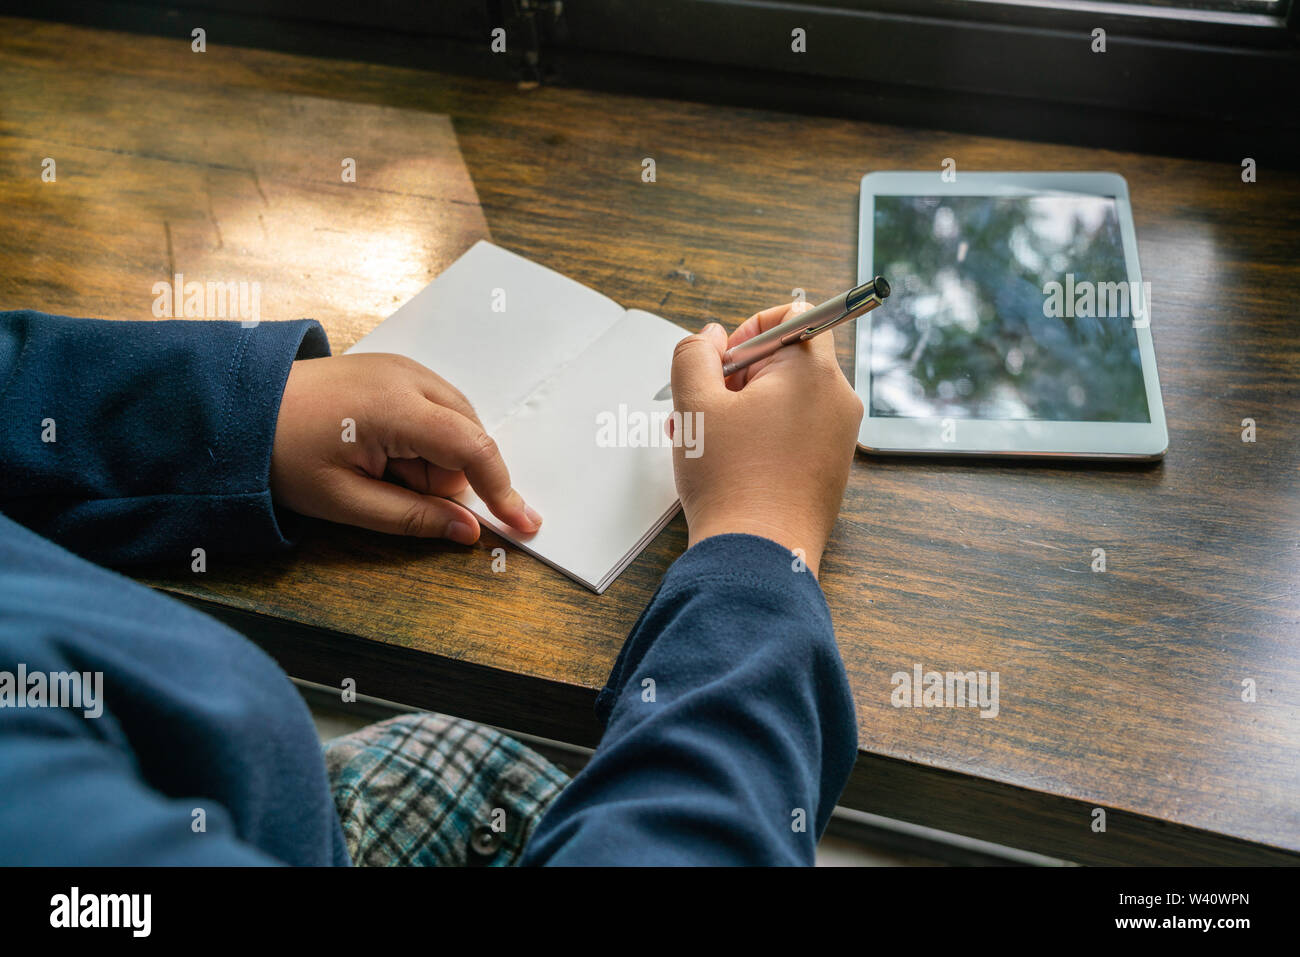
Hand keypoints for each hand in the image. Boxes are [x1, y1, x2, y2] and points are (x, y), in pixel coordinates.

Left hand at [270, 354, 540, 543]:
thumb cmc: (282, 453)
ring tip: (379, 471)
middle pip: (470, 437)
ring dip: (435, 460)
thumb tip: (469, 532)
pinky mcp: (399, 370)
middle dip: (449, 477)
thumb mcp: (345, 501)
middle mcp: (410, 377)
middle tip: (393, 491)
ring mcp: (406, 368)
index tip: (524, 524)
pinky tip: (386, 453)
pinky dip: (426, 442)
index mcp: (396, 407)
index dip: (502, 490)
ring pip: (457, 425)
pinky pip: (438, 412)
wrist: (240, 407)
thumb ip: (413, 518)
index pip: (473, 449)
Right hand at [668, 302, 862, 576]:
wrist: (757, 556)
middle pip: (785, 359)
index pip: (790, 315)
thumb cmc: (731, 483)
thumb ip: (694, 354)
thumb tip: (708, 337)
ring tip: (702, 438)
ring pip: (784, 399)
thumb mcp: (694, 404)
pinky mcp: (830, 467)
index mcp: (812, 371)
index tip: (721, 361)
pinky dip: (760, 435)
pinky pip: (794, 431)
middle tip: (701, 406)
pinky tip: (726, 461)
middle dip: (735, 376)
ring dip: (741, 408)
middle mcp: (837, 398)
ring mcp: (838, 435)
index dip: (746, 330)